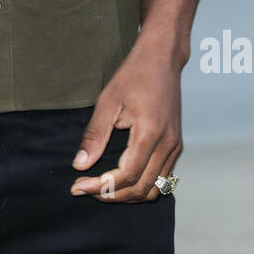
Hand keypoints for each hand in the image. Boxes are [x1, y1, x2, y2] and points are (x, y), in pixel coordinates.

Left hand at [69, 37, 183, 202]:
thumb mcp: (108, 100)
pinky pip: (161, 179)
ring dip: (127, 195)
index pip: (127, 175)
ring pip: (155, 189)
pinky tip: (120, 180)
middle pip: (142, 189)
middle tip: (85, 189)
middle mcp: (168, 144)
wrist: (162, 58)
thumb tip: (80, 165)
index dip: (101, 186)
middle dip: (111, 195)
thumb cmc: (135, 74)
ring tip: (101, 188)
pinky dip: (140, 186)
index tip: (78, 186)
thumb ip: (95, 135)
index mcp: (151, 132)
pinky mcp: (175, 146)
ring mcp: (175, 147)